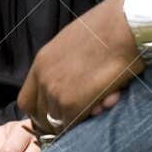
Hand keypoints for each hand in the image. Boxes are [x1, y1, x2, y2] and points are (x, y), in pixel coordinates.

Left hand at [19, 0, 141, 137]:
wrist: (124, 26)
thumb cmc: (108, 31)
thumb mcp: (73, 45)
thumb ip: (65, 67)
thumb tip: (73, 85)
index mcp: (41, 62)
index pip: (27, 101)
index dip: (42, 111)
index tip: (58, 114)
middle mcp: (43, 78)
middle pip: (40, 116)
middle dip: (61, 119)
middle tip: (85, 112)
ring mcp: (55, 92)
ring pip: (59, 122)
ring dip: (78, 119)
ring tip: (102, 101)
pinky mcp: (72, 103)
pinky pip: (73, 125)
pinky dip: (87, 123)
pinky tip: (106, 102)